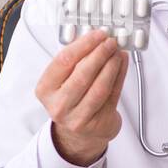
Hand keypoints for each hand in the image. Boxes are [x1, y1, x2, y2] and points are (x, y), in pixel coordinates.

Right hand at [35, 29, 128, 166]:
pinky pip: (112, 96)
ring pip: (100, 87)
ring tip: (118, 51)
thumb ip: (76, 60)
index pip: (64, 61)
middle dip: (100, 54)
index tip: (97, 34)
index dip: (84, 45)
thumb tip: (96, 37)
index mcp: (46, 89)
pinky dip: (120, 76)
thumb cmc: (71, 100)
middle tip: (110, 41)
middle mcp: (59, 105)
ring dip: (112, 65)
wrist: (78, 134)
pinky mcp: (98, 124)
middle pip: (83, 74)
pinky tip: (122, 63)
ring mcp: (78, 118)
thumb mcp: (63, 80)